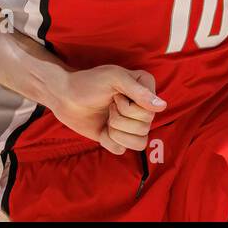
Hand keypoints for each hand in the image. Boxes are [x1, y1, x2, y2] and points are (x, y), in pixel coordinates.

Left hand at [48, 66, 165, 155]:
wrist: (64, 96)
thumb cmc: (88, 83)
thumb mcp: (113, 78)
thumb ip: (138, 91)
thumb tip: (162, 106)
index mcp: (145, 88)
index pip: (151, 112)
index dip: (130, 108)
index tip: (116, 95)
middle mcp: (142, 106)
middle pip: (145, 128)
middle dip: (120, 119)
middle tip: (109, 105)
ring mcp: (130, 123)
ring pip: (139, 143)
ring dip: (117, 132)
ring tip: (107, 118)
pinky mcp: (118, 137)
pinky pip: (123, 150)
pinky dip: (109, 141)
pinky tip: (102, 129)